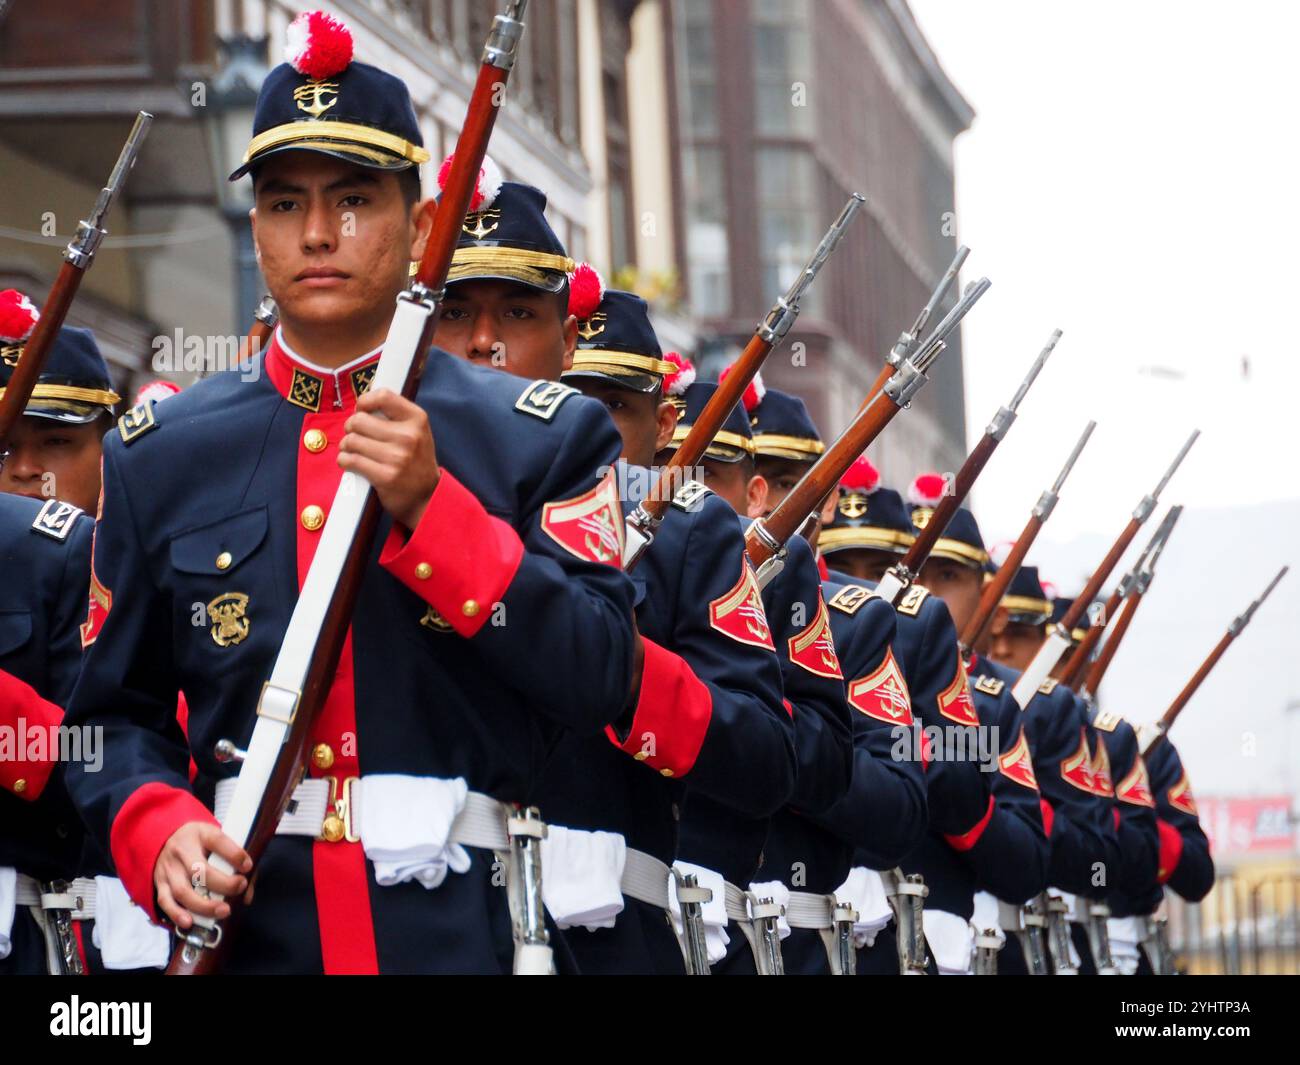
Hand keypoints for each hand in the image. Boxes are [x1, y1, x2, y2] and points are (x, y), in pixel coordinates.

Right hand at [155, 821, 251, 929]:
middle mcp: (182, 851)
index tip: (247, 866)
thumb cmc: (200, 841)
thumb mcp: (217, 839)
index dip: (234, 855)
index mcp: (201, 835)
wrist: (166, 837)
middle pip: (199, 870)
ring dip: (203, 905)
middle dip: (223, 884)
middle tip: (239, 888)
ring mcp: (169, 869)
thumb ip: (235, 862)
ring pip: (182, 890)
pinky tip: (190, 922)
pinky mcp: (159, 883)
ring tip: (223, 911)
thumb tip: (247, 894)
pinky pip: (165, 901)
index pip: (218, 841)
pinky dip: (177, 914)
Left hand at [339, 388, 439, 529]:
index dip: (364, 401)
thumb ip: (395, 415)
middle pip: (359, 420)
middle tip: (355, 435)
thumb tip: (361, 405)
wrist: (427, 496)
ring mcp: (397, 457)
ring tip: (354, 450)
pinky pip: (349, 460)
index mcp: (418, 419)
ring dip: (347, 446)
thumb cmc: (416, 461)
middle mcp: (409, 436)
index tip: (361, 410)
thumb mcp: (417, 432)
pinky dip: (345, 461)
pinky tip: (351, 462)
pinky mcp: (385, 476)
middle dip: (351, 428)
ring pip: (351, 441)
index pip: (383, 396)